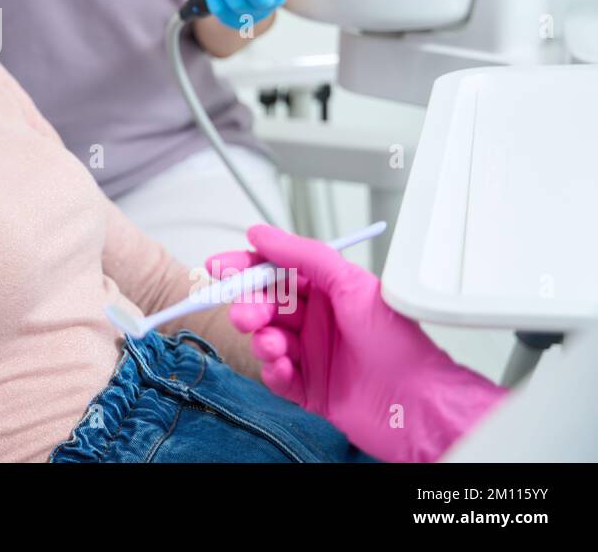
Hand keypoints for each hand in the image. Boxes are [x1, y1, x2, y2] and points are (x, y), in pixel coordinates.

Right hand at [206, 224, 509, 462]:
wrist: (417, 404)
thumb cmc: (399, 345)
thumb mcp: (351, 284)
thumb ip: (303, 255)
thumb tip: (262, 234)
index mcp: (328, 291)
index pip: (276, 271)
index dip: (246, 268)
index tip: (221, 268)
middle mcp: (318, 320)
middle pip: (265, 304)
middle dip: (250, 306)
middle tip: (247, 314)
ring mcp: (312, 354)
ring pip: (266, 338)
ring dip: (263, 339)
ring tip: (275, 345)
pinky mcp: (309, 388)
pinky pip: (276, 376)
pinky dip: (273, 370)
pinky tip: (283, 368)